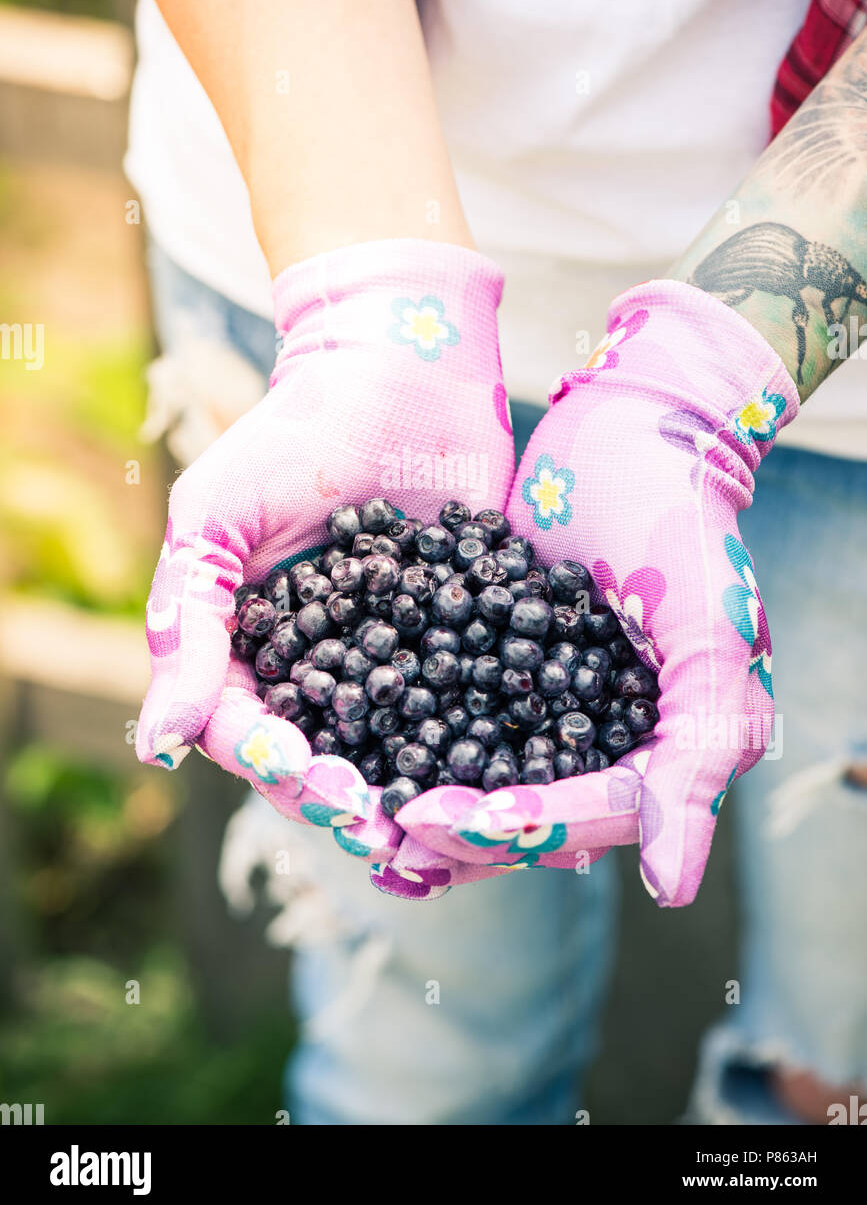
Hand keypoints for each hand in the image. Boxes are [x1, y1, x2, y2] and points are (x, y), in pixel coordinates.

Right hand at [136, 239, 515, 898]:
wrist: (400, 372)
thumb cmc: (291, 435)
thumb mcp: (217, 519)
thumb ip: (187, 624)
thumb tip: (159, 742)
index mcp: (255, 654)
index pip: (254, 733)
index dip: (280, 765)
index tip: (316, 779)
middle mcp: (327, 672)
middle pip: (331, 760)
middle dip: (353, 801)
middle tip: (386, 827)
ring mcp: (402, 661)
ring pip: (404, 752)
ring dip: (421, 799)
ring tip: (448, 833)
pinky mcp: (470, 640)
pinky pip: (478, 706)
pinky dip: (491, 749)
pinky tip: (514, 783)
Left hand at [415, 280, 797, 905]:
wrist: (633, 429)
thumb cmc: (681, 522)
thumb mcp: (708, 630)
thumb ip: (701, 747)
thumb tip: (673, 886)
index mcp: (667, 748)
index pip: (591, 814)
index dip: (523, 826)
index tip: (449, 820)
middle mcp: (607, 738)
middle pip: (531, 814)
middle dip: (460, 828)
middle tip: (387, 832)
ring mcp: (549, 702)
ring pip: (486, 777)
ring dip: (426, 801)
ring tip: (360, 819)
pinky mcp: (500, 661)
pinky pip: (453, 714)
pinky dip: (410, 735)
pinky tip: (355, 746)